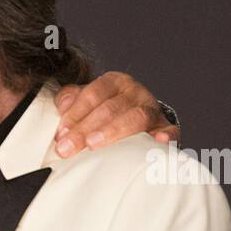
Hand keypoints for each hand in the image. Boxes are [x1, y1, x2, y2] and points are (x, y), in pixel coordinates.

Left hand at [53, 71, 179, 157]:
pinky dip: (166, 135)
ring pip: (135, 117)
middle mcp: (134, 93)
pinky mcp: (165, 128)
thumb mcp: (87, 101)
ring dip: (113, 131)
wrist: (137, 119)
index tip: (60, 134)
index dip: (75, 114)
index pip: (93, 94)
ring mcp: (152, 110)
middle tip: (67, 148)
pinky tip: (158, 141)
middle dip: (85, 129)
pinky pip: (169, 130)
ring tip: (93, 145)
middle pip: (110, 108)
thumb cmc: (106, 112)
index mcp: (114, 82)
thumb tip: (61, 106)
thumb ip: (71, 99)